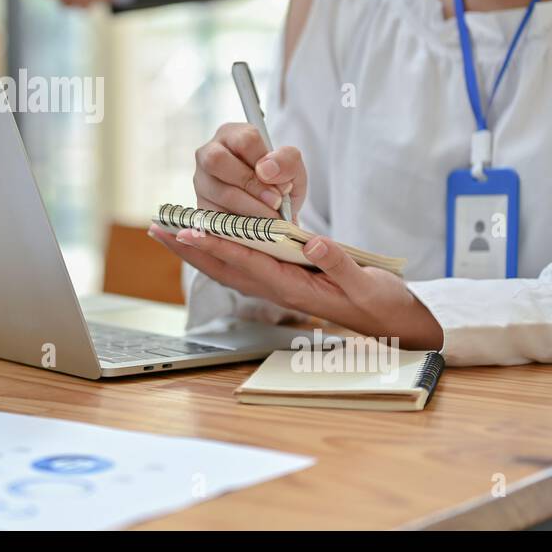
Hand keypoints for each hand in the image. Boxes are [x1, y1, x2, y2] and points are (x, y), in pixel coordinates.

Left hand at [156, 122, 443, 348]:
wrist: (393, 324)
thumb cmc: (380, 304)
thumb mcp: (366, 284)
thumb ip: (339, 264)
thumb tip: (313, 241)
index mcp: (292, 285)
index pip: (245, 261)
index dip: (215, 244)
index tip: (188, 230)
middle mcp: (277, 286)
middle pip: (223, 265)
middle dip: (188, 247)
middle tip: (157, 228)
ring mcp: (277, 285)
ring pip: (227, 266)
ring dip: (195, 250)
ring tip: (167, 231)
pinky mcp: (283, 279)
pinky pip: (242, 264)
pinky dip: (217, 251)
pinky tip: (202, 241)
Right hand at [193, 122, 303, 217]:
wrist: (272, 211)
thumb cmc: (278, 183)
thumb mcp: (292, 169)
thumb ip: (287, 161)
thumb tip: (266, 169)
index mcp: (233, 135)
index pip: (245, 140)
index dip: (264, 162)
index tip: (281, 185)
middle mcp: (209, 153)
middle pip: (217, 160)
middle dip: (250, 185)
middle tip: (274, 202)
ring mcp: (201, 181)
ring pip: (218, 191)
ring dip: (249, 208)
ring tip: (270, 218)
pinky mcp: (200, 207)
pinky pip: (215, 216)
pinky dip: (239, 225)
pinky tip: (255, 227)